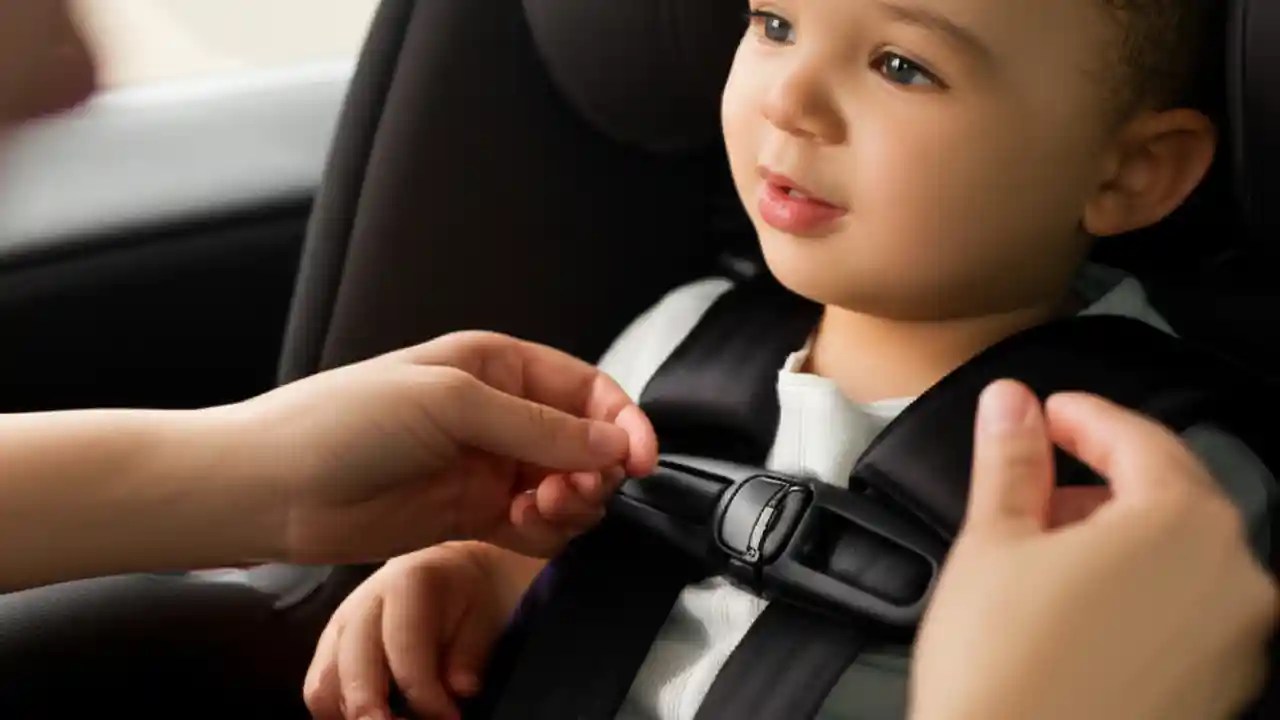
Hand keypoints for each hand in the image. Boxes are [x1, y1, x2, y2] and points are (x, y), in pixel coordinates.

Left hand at [234, 331, 656, 564]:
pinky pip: (535, 526)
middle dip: (595, 468)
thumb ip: (538, 426)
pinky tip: (523, 525)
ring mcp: (488, 467)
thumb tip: (614, 441)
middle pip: (585, 443)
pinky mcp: (474, 516)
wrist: (276, 488)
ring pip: (566, 488)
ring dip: (571, 502)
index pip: (586, 391)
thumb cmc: (345, 422)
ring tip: (542, 507)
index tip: (640, 458)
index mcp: (497, 367)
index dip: (622, 421)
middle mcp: (499, 416)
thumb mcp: (451, 403)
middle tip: (575, 489)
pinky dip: (544, 531)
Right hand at [303, 542, 534, 719]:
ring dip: (351, 717)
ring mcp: (339, 624)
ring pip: (322, 684)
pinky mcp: (329, 645)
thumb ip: (471, 651)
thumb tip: (460, 689)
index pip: (404, 650)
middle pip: (351, 669)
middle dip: (377, 714)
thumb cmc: (473, 594)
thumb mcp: (487, 613)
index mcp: (406, 583)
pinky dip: (340, 712)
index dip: (426, 695)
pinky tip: (377, 718)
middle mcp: (362, 602)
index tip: (452, 718)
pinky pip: (319, 688)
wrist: (451, 570)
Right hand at [910, 380, 1277, 719]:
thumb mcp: (993, 542)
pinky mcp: (1221, 689)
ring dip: (1121, 531)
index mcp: (1183, 526)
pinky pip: (1190, 608)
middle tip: (1038, 475)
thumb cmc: (1004, 680)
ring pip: (1184, 552)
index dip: (1080, 416)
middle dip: (1101, 473)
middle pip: (1172, 492)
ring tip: (1047, 547)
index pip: (1138, 437)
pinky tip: (1079, 602)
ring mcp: (1237, 641)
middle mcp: (1234, 579)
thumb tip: (1010, 406)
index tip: (1044, 414)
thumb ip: (1010, 459)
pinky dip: (1141, 586)